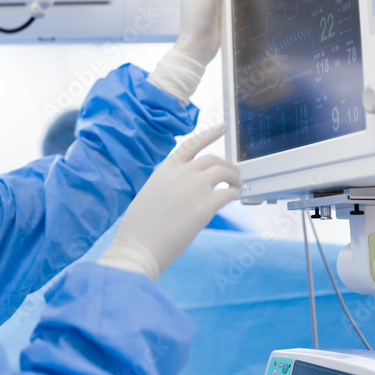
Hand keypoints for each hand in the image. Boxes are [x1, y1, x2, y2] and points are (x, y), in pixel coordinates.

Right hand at [98, 123, 241, 280]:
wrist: (137, 247)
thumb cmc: (140, 228)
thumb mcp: (151, 193)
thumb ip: (171, 184)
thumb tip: (190, 189)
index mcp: (165, 169)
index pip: (191, 145)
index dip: (210, 134)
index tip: (223, 127)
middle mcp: (180, 174)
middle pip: (213, 159)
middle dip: (227, 166)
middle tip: (234, 175)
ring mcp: (193, 188)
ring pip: (224, 172)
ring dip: (235, 178)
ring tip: (238, 186)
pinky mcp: (204, 206)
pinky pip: (228, 192)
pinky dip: (235, 193)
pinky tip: (234, 198)